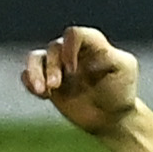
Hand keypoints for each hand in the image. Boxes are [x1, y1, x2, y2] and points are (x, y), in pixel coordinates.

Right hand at [22, 25, 139, 133]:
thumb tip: (86, 58)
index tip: (72, 69)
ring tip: (41, 90)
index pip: (74, 34)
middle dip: (52, 66)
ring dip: (35, 72)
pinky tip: (41, 94)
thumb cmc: (122, 90)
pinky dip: (29, 81)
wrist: (112, 117)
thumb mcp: (124, 69)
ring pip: (36, 58)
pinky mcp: (47, 84)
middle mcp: (71, 52)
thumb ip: (110, 56)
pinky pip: (27, 75)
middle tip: (56, 86)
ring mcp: (58, 67)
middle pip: (54, 48)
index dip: (69, 47)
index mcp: (91, 44)